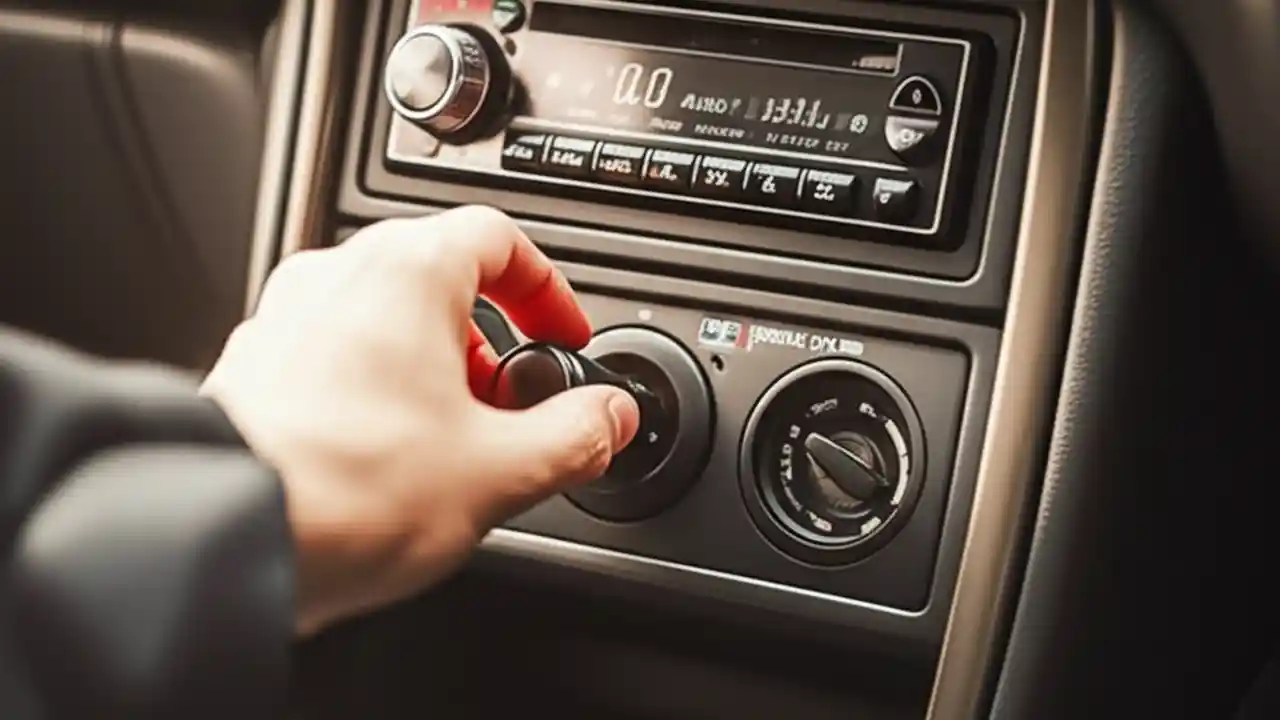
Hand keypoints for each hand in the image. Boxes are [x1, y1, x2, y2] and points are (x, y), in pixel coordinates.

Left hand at [200, 206, 639, 634]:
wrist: (223, 537)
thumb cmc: (343, 491)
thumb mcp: (497, 470)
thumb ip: (574, 436)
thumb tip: (610, 418)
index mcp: (405, 272)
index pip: (501, 238)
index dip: (549, 289)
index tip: (563, 335)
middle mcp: (338, 276)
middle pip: (441, 278)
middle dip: (491, 342)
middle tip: (511, 402)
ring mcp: (286, 318)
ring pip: (384, 318)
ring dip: (432, 367)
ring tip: (451, 438)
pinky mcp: (253, 367)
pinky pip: (335, 356)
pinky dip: (376, 389)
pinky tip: (388, 456)